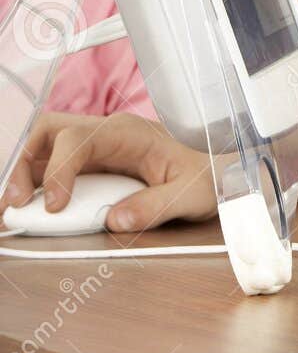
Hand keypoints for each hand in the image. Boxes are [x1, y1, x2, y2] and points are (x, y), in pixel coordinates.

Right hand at [1, 112, 217, 231]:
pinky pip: (56, 164)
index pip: (78, 139)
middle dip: (24, 163)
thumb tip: (116, 221)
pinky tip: (33, 207)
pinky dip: (38, 182)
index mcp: (130, 132)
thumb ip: (156, 206)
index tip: (54, 205)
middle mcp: (108, 132)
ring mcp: (98, 145)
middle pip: (50, 131)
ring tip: (14, 208)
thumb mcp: (192, 193)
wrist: (222, 165)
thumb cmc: (210, 172)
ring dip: (25, 173)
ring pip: (46, 145)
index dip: (58, 170)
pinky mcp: (95, 162)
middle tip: (14, 202)